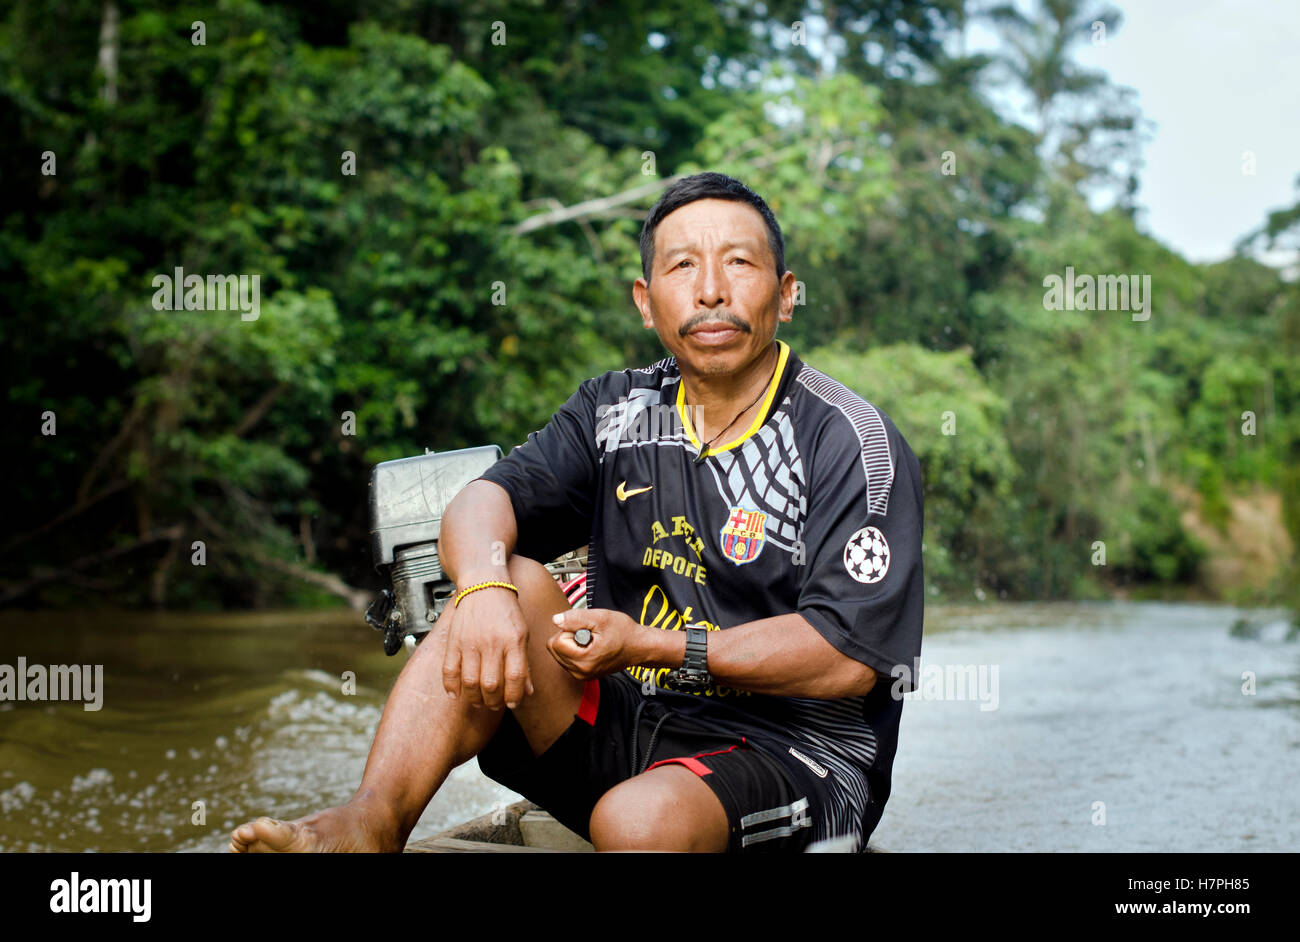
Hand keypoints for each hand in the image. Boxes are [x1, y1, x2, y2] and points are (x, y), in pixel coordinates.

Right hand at [434, 586, 533, 710]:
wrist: (483, 586)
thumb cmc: (505, 610)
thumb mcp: (522, 634)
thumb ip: (524, 663)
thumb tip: (528, 691)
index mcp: (513, 640)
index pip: (515, 677)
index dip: (514, 696)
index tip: (513, 702)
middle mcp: (491, 642)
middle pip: (491, 684)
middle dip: (494, 702)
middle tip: (495, 704)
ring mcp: (470, 642)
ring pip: (470, 682)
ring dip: (474, 698)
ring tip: (479, 701)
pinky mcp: (454, 641)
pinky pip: (449, 670)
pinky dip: (451, 687)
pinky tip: (456, 694)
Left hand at [547, 608, 645, 679]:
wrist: (638, 647)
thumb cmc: (623, 632)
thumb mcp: (601, 618)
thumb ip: (575, 618)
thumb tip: (555, 620)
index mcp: (584, 661)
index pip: (556, 642)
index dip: (569, 630)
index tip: (586, 630)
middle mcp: (580, 672)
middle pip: (554, 648)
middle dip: (568, 637)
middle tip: (589, 635)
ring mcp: (581, 676)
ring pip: (558, 654)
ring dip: (570, 643)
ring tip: (591, 641)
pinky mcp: (582, 675)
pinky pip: (565, 659)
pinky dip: (573, 650)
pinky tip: (589, 647)